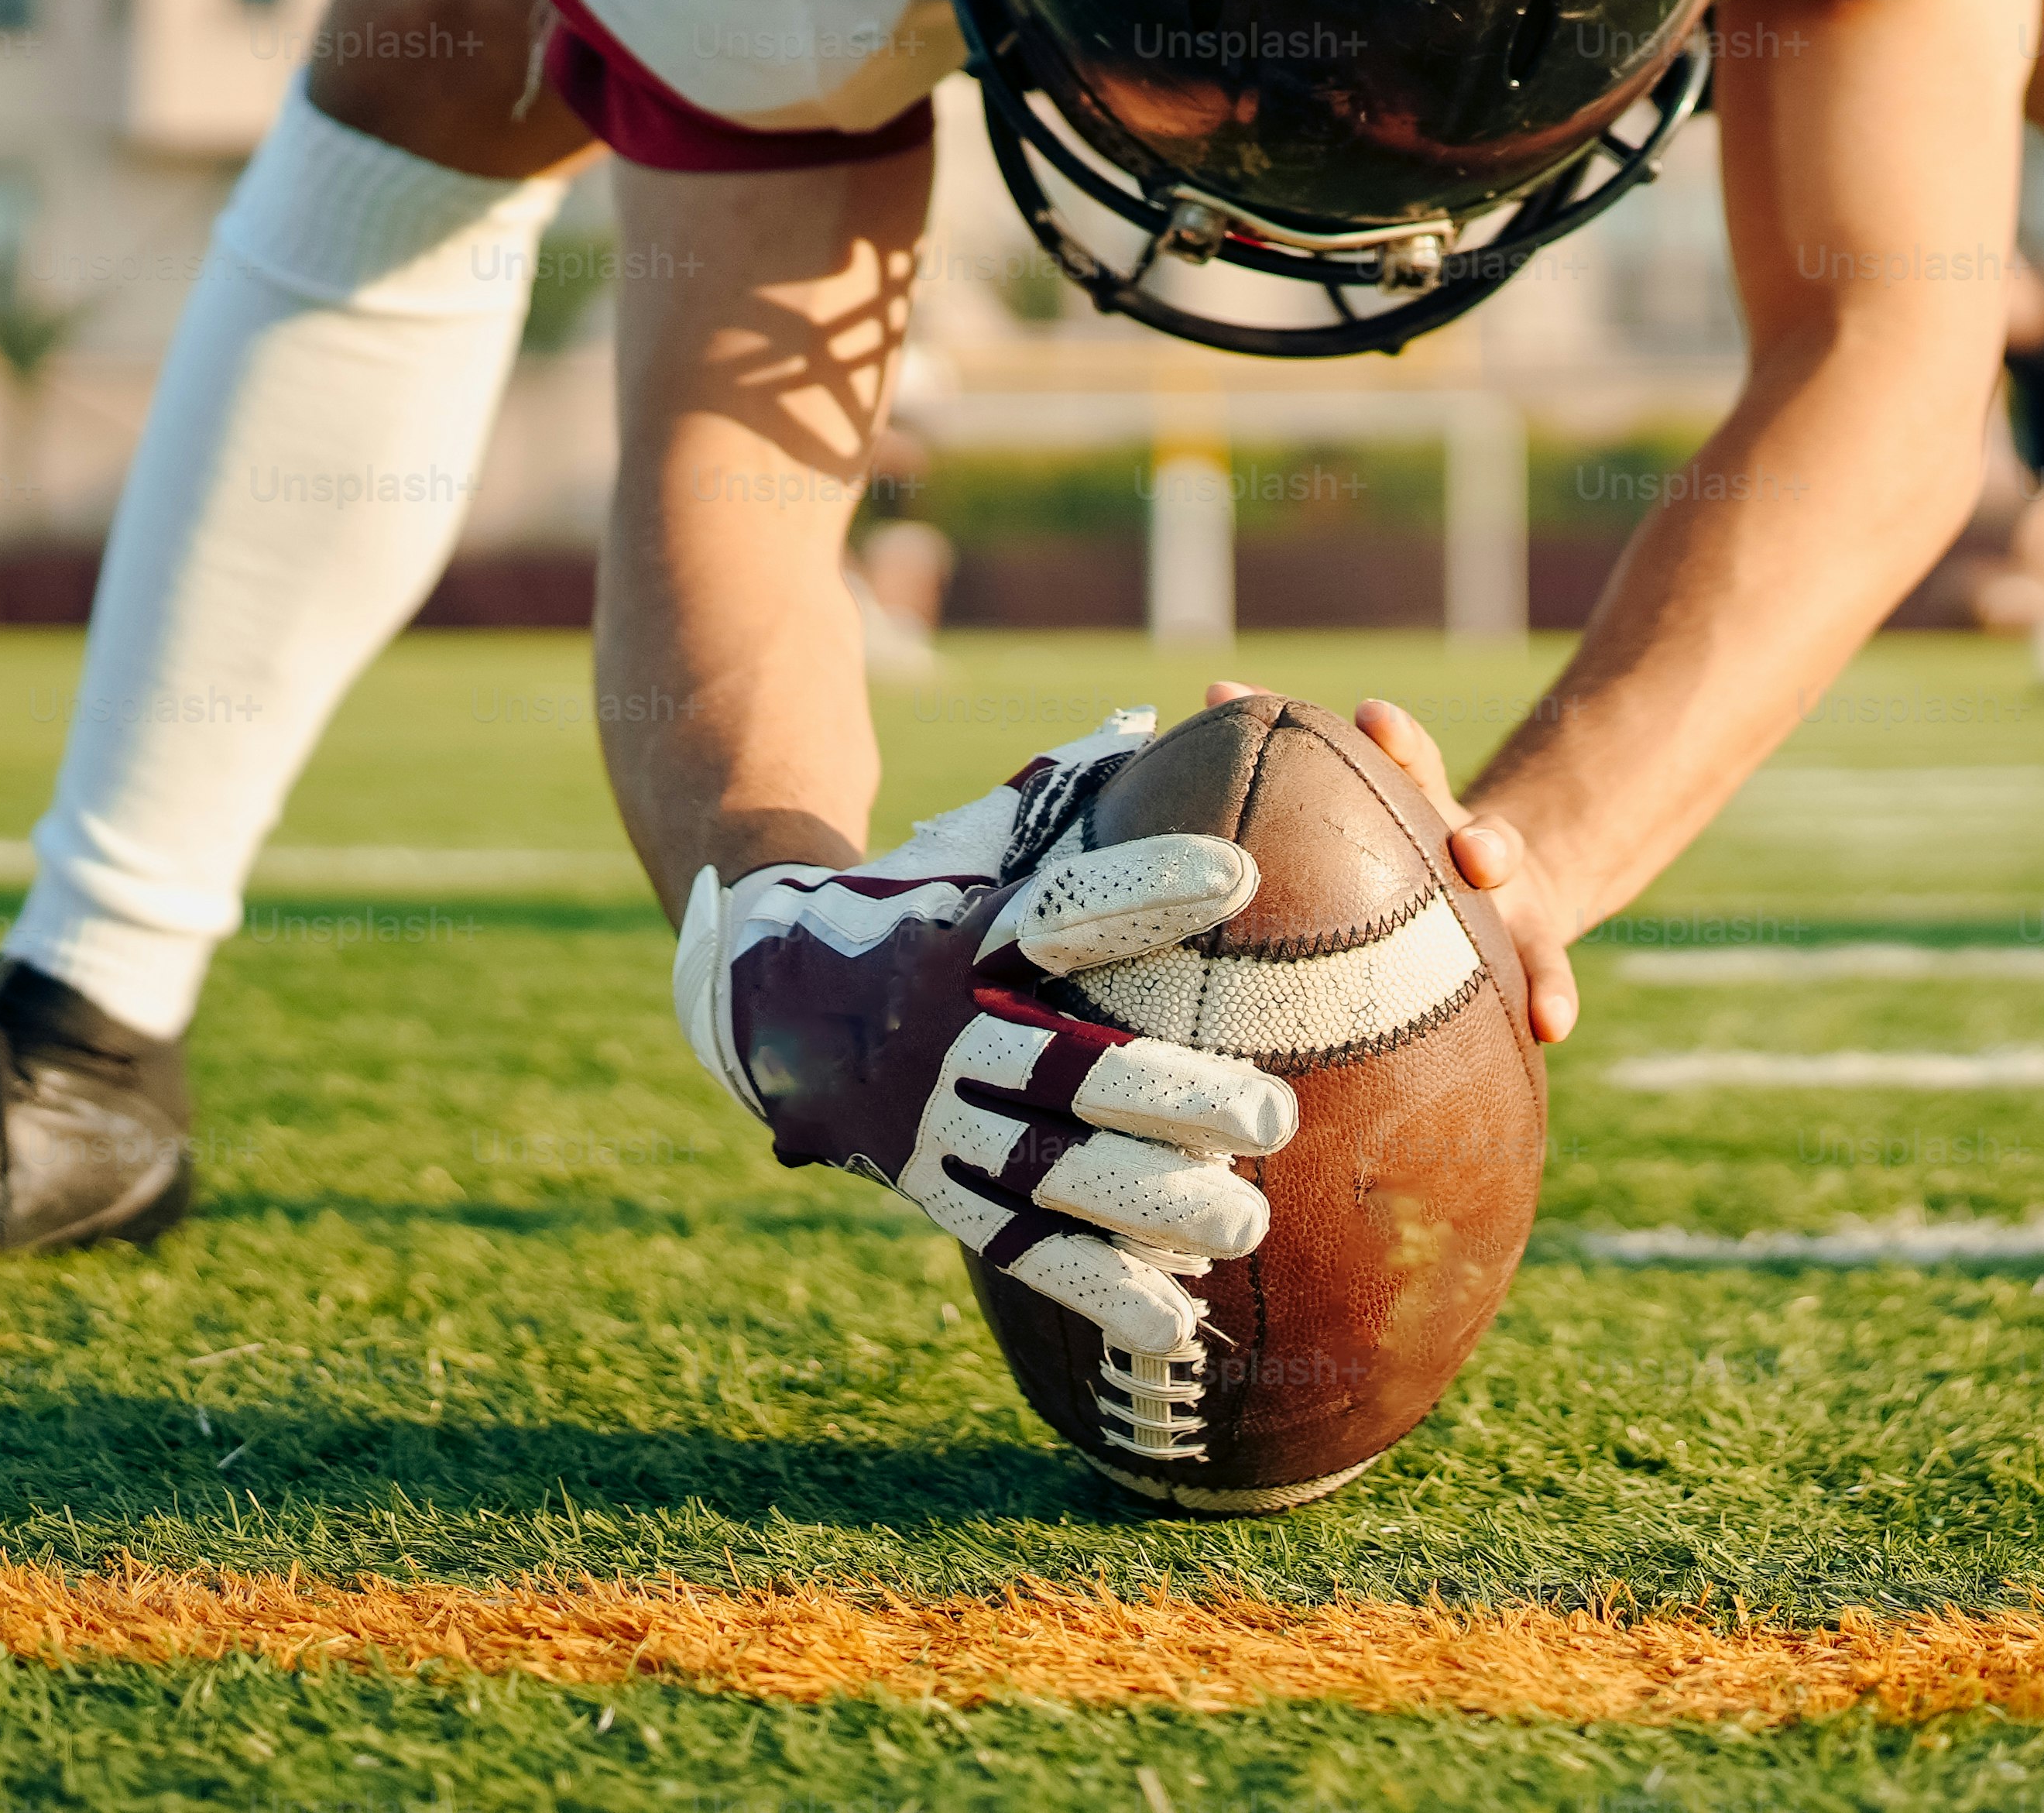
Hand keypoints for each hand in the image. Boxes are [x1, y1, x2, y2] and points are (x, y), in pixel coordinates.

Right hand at [670, 714, 1298, 1355]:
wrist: (767, 996)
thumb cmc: (910, 902)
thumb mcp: (966, 842)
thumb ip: (1061, 797)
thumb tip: (1163, 725)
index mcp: (959, 935)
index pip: (1060, 907)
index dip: (1145, 885)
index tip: (1241, 873)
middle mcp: (941, 1035)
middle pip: (1064, 1066)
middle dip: (1172, 1094)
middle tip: (1275, 1115)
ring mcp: (933, 1122)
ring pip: (1047, 1170)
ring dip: (1148, 1201)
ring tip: (1245, 1219)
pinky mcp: (935, 1190)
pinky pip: (1018, 1245)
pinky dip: (1096, 1285)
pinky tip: (1176, 1319)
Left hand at [1208, 684, 1581, 1045]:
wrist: (1502, 906)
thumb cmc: (1401, 878)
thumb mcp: (1370, 840)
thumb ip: (1296, 800)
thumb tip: (1208, 704)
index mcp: (1416, 808)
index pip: (1408, 760)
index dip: (1391, 735)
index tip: (1366, 713)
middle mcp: (1461, 836)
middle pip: (1446, 785)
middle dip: (1424, 769)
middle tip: (1429, 800)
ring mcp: (1506, 889)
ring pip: (1505, 858)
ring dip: (1494, 849)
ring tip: (1482, 858)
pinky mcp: (1536, 947)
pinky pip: (1551, 973)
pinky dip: (1556, 998)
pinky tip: (1553, 1026)